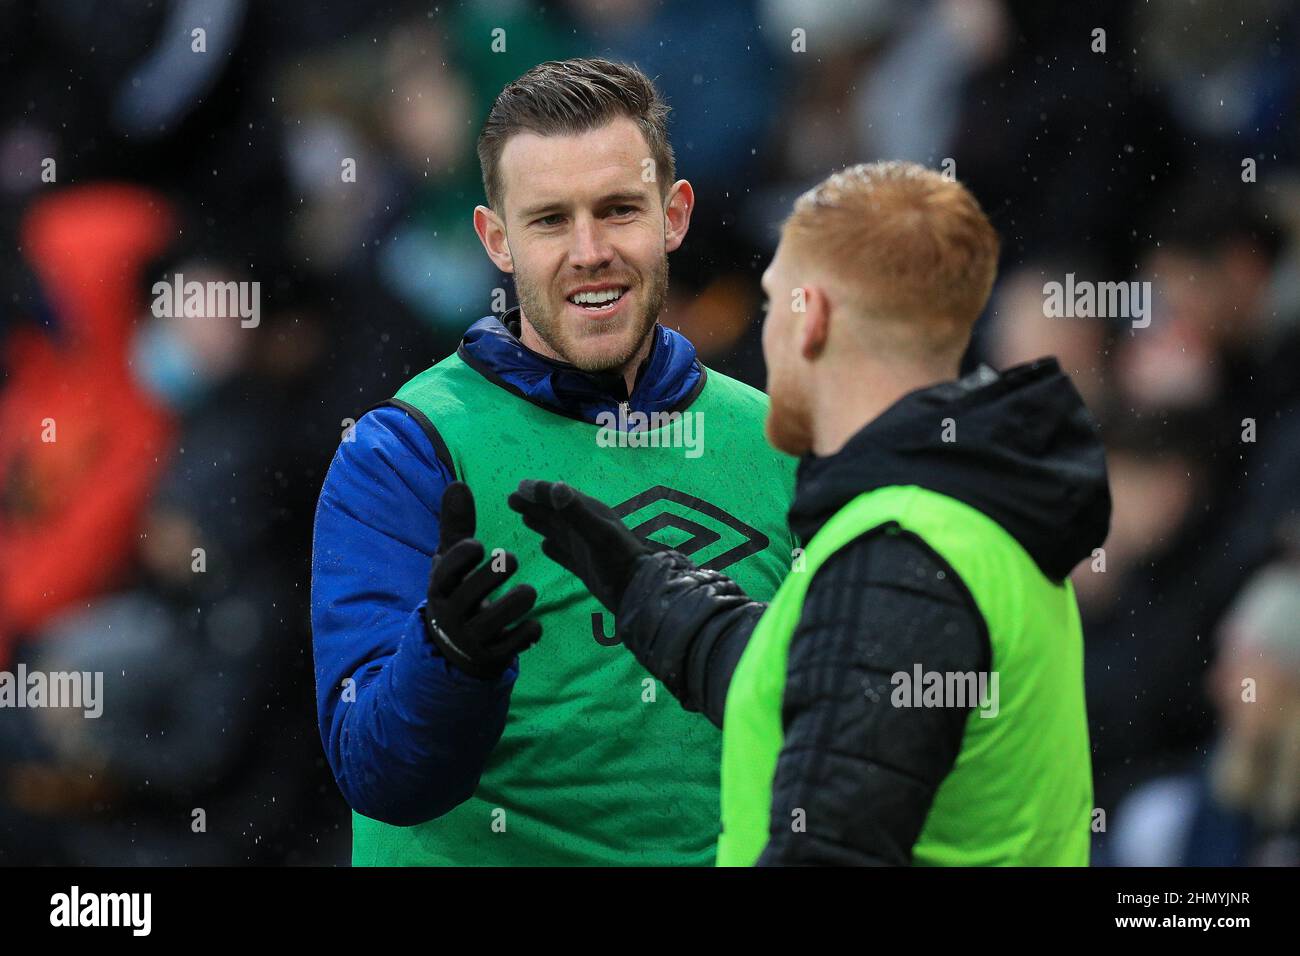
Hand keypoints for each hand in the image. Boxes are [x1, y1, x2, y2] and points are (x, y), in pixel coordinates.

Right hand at [425, 482, 539, 679]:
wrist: (456, 646)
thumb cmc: (459, 589)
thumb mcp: (453, 560)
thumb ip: (456, 524)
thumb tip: (458, 483)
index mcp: (440, 586)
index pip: (445, 571)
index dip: (460, 558)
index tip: (479, 545)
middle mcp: (452, 613)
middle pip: (470, 594)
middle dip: (492, 576)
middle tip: (512, 558)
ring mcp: (471, 638)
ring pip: (493, 621)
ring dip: (514, 604)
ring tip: (529, 591)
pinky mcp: (491, 656)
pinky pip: (511, 646)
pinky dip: (525, 634)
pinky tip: (534, 624)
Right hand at [507, 479, 653, 612]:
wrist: (638, 592)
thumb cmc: (619, 560)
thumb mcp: (597, 533)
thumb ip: (575, 511)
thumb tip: (554, 487)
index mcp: (590, 513)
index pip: (560, 496)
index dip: (539, 491)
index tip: (518, 487)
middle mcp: (587, 527)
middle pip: (555, 512)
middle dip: (534, 504)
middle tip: (511, 498)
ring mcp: (585, 547)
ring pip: (557, 530)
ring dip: (540, 522)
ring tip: (523, 516)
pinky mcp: (585, 566)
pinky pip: (564, 554)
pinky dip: (553, 548)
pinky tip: (544, 547)